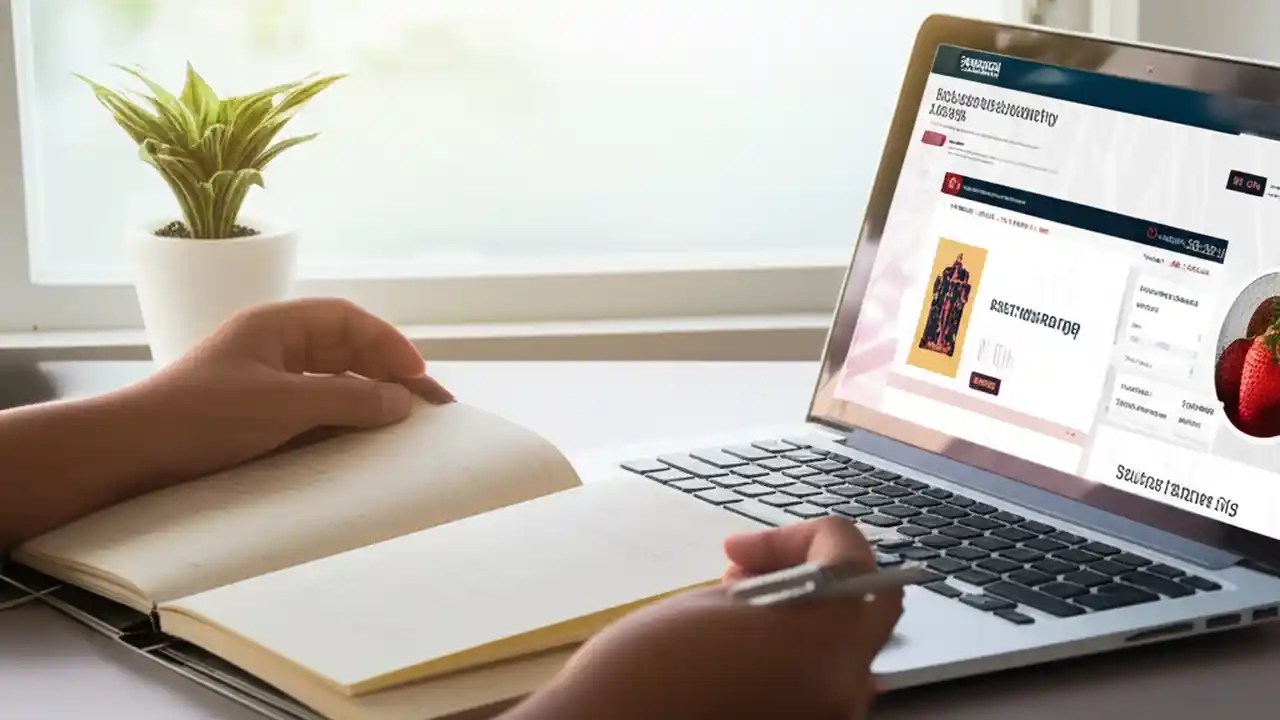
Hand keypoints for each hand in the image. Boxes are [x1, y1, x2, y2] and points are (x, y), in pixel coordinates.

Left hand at [129, 297, 452, 481]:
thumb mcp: (284, 404)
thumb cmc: (202, 416)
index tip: (418, 377)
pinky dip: (341, 421)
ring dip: (367, 399)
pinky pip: (312, 409)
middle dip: (386, 374)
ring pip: (331, 381)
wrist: (131, 452)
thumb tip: (402, 401)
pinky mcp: (255, 415)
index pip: (348, 320)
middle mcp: (272, 347)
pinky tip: (358, 442)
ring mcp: (263, 381)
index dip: (389, 344)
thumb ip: (348, 399)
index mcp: (276, 325)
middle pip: (344, 349)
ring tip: (400, 426)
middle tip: (424, 406)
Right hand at [509, 517, 902, 719]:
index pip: (850, 557)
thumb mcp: (713, 603)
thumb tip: (788, 587)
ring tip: (738, 614)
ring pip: (843, 650)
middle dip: (814, 575)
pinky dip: (795, 660)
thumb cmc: (648, 663)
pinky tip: (742, 655)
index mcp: (826, 640)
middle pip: (866, 607)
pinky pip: (819, 688)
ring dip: (804, 619)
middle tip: (753, 572)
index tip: (740, 551)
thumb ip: (770, 588)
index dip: (796, 537)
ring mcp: (827, 719)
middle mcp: (844, 687)